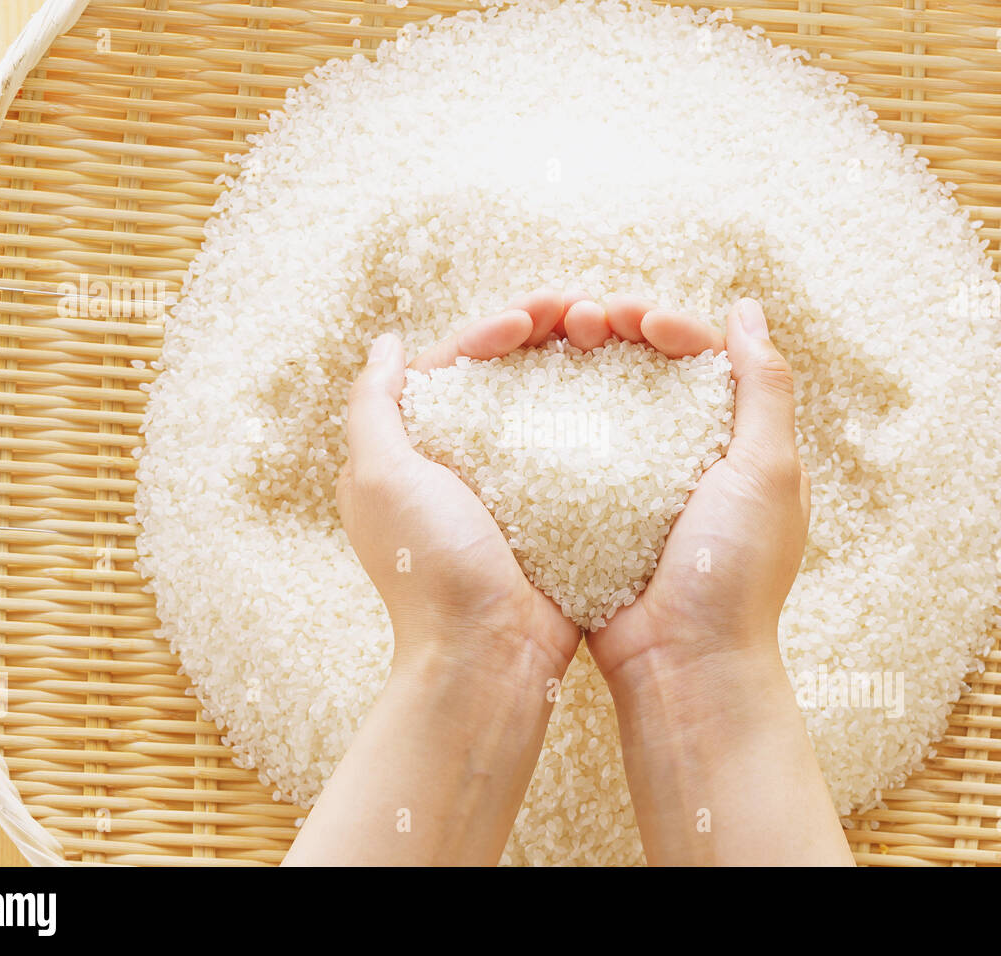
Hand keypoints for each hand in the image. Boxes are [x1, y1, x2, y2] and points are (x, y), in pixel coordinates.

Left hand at [337, 289, 586, 680]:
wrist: (489, 653)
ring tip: (610, 332)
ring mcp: (514, 484)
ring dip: (574, 361)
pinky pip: (578, 443)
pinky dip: (598, 409)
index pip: (455, 364)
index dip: (493, 329)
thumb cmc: (429, 566)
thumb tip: (386, 343)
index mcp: (415, 448)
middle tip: (582, 309)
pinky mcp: (557, 507)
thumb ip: (373, 406)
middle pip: (506, 375)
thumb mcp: (379, 477)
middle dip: (542, 333)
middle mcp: (462, 460)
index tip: (533, 316)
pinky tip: (627, 384)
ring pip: (546, 401)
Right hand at [580, 296, 809, 683]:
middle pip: (645, 370)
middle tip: (581, 318)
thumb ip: (763, 388)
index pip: (701, 358)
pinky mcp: (591, 510)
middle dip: (614, 332)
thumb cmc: (733, 571)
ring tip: (547, 338)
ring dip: (577, 362)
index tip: (635, 318)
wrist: (679, 663)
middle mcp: (684, 456)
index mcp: (735, 443)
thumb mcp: (768, 471)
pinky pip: (569, 449)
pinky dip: (549, 413)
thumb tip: (747, 308)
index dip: (668, 324)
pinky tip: (524, 389)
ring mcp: (634, 484)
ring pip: (602, 401)